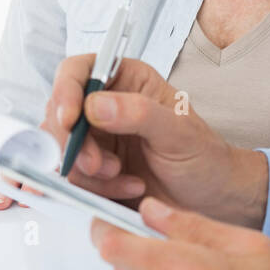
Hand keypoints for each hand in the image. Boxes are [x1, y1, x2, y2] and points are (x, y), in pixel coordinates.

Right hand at [43, 55, 269, 226]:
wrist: (210, 197)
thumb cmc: (203, 156)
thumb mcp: (178, 131)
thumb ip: (139, 113)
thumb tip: (96, 105)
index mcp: (127, 80)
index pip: (77, 72)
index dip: (65, 93)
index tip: (70, 121)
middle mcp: (106, 105)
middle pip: (59, 114)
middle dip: (74, 144)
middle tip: (98, 165)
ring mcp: (96, 138)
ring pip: (62, 150)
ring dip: (88, 171)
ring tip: (125, 178)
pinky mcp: (93, 169)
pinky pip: (73, 178)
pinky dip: (95, 189)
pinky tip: (128, 188)